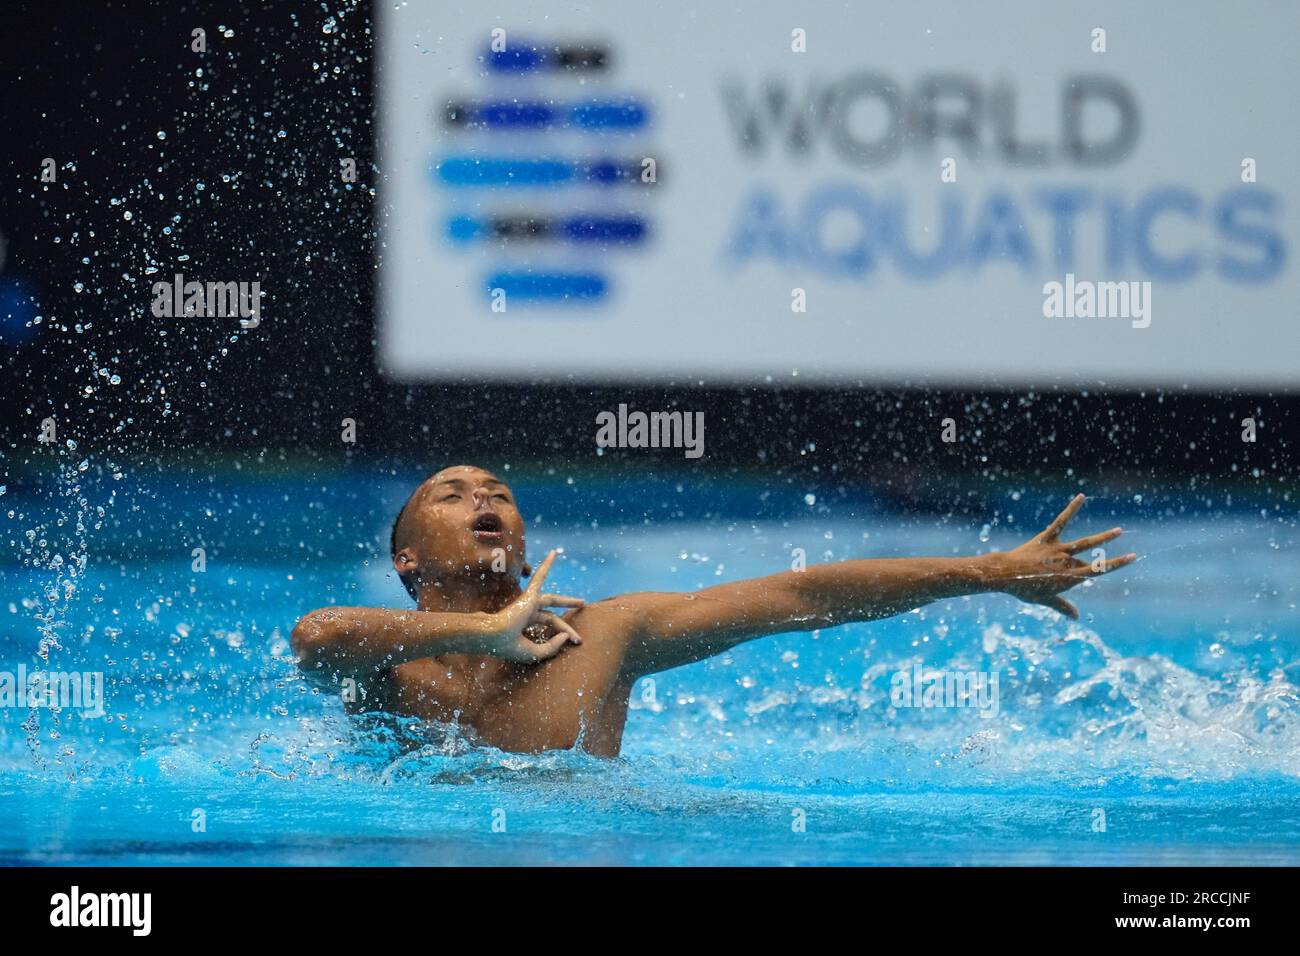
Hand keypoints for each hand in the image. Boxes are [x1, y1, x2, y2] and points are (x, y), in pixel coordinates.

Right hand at [483, 550, 584, 660]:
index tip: (576, 642)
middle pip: (551, 618)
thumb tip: (566, 635)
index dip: (563, 636)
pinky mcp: (529, 595)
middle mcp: (526, 615)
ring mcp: (527, 604)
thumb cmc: (508, 647)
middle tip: (580, 626)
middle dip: (566, 622)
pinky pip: (540, 577)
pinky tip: (554, 554)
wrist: (492, 636)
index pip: (545, 631)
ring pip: (551, 600)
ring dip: (567, 602)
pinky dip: (547, 565)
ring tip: (582, 602)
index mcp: (523, 628)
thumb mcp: (533, 653)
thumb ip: (551, 647)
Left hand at [986, 494, 1135, 618]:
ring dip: (1103, 537)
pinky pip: (1061, 522)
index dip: (1116, 564)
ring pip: (1084, 542)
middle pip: (1093, 557)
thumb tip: (1076, 617)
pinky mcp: (1046, 538)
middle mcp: (1067, 562)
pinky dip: (1072, 509)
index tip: (1132, 557)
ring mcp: (1057, 549)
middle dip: (1110, 553)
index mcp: (1069, 577)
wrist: (1005, 574)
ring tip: (1118, 531)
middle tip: (1128, 551)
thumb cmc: (1024, 588)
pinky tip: (1082, 497)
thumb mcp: (1044, 600)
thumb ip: (1062, 606)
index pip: (1098, 570)